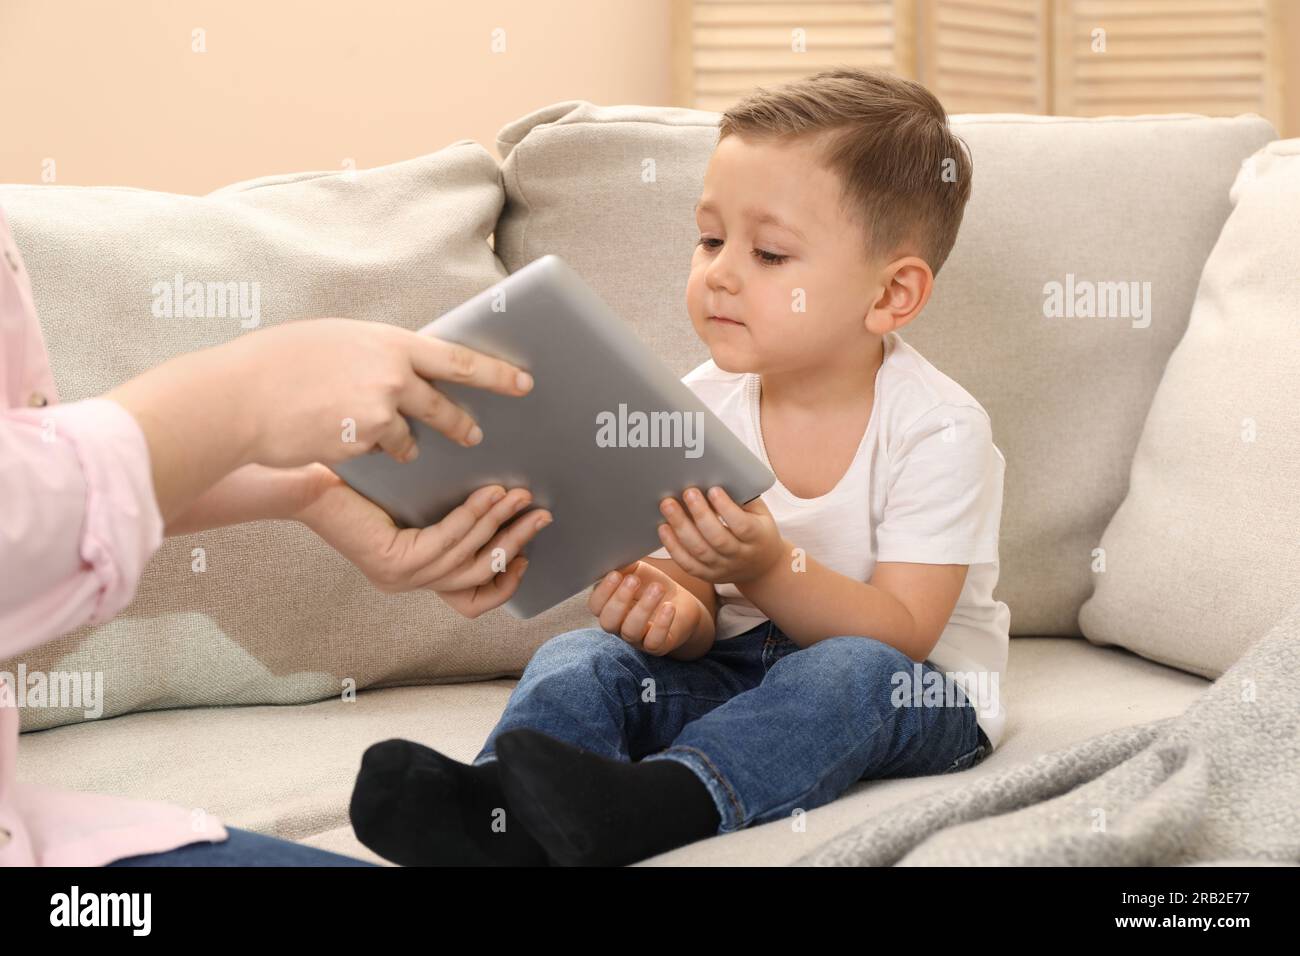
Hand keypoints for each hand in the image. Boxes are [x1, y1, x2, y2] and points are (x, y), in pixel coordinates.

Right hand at [220, 317, 533, 467]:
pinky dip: (366, 450)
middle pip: (444, 405)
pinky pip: (378, 453)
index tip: (524, 383)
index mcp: (390, 342)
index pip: (457, 358)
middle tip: (475, 435)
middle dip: (461, 424)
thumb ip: (375, 354)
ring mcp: (379, 411)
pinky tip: (334, 437)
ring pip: (409, 437)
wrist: (241, 395)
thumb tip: (402, 368)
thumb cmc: (280, 361)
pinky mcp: (362, 444)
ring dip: (399, 442)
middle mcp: (393, 376)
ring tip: (366, 431)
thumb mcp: (337, 340)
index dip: (495, 373)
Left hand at [295, 467, 552, 617]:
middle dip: (517, 543)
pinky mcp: (395, 562)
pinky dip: (474, 516)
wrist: (309, 482)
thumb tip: (503, 499)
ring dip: (501, 524)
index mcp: (415, 575)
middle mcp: (410, 583)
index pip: (471, 600)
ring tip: (521, 496)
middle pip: (480, 574)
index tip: (526, 553)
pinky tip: (490, 493)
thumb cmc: (359, 484)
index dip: (504, 581)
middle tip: (542, 515)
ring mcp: (402, 577)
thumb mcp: (413, 504)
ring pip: (468, 555)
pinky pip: (447, 539)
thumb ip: (447, 515)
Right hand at [588, 560, 704, 655]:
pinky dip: (661, 624)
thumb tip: (613, 556)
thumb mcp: (638, 572)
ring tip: (657, 589)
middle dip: (619, 600)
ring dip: (642, 608)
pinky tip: (669, 607)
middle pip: (608, 622)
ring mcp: (637, 638)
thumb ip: (624, 567)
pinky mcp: (657, 645)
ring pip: (630, 631)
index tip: (616, 574)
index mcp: (610, 606)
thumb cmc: (653, 586)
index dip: (603, 592)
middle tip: (634, 580)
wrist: (682, 604)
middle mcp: (619, 625)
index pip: (595, 605)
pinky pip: (654, 641)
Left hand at [656, 486, 783, 584]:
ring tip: (668, 505)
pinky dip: (673, 547)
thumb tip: (716, 475)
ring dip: (681, 527)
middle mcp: (740, 556)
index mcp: (757, 538)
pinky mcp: (707, 575)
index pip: (742, 526)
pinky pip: (687, 564)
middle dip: (700, 514)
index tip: (713, 489)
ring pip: (700, 551)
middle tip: (687, 492)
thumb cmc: (757, 530)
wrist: (761, 566)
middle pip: (718, 539)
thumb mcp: (759, 513)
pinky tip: (663, 528)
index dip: (727, 508)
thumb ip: (743, 498)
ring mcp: (723, 568)